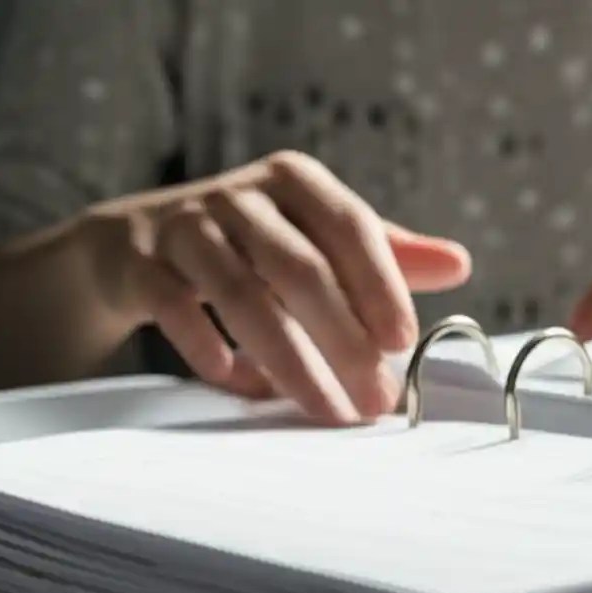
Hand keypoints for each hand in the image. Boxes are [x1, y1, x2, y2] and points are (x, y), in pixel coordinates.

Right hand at [87, 151, 469, 423]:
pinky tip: (244, 386)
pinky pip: (177, 310)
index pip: (350, 226)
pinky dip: (211, 350)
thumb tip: (460, 264)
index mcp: (296, 182)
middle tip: (376, 398)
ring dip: (290, 362)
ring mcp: (182, 225)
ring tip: (329, 410)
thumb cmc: (250, 245)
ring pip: (240, 295)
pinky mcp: (138, 264)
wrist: (131, 245)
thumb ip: (386, 254)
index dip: (380, 283)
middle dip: (344, 340)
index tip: (403, 341)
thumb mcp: (316, 236)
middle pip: (301, 268)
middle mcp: (240, 195)